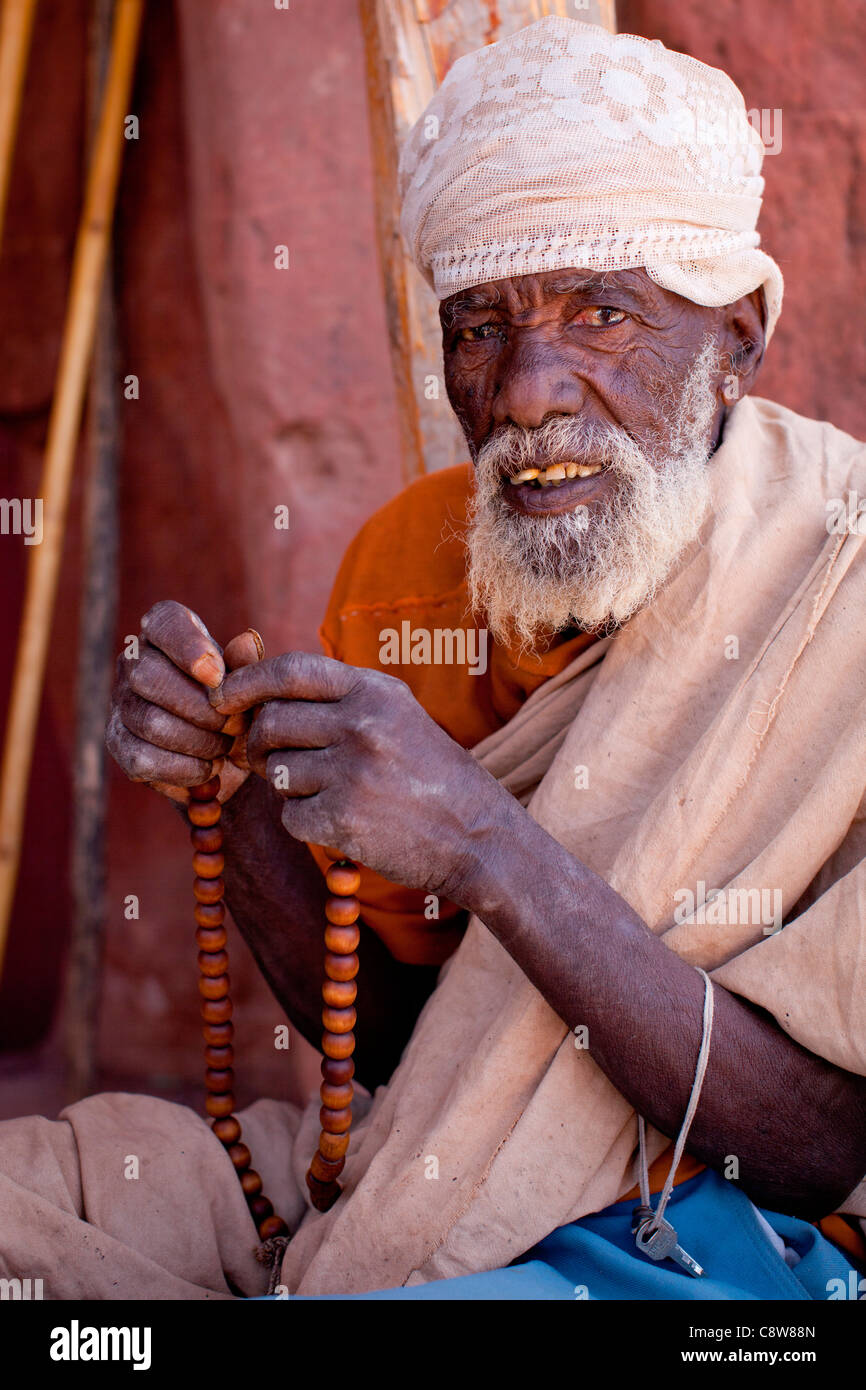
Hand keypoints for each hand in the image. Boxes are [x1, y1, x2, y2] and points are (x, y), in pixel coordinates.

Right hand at [105, 599, 261, 804]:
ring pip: (149, 722)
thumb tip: (247, 642)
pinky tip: (208, 770)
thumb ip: (248, 667)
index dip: (188, 647)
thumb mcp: (251, 688)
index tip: (217, 676)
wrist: (230, 757)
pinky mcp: (119, 743)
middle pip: (148, 676)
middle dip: (201, 708)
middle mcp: (134, 661)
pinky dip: (184, 770)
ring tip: (225, 748)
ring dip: (199, 742)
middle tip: (235, 725)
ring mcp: (122, 702)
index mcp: (167, 632)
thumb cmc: (238, 707)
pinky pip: (143, 760)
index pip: (163, 622)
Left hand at [211, 651, 509, 899]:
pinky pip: (291, 815)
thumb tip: (257, 688)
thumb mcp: (396, 715)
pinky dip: (306, 823)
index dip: (245, 683)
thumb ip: (338, 697)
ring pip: (278, 772)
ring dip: (290, 787)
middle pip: (271, 722)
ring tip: (330, 793)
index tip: (219, 699)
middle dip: (262, 745)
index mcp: (374, 690)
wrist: (478, 836)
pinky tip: (341, 823)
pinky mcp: (343, 818)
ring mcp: (352, 771)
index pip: (289, 671)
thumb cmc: (430, 774)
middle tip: (278, 761)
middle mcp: (362, 723)